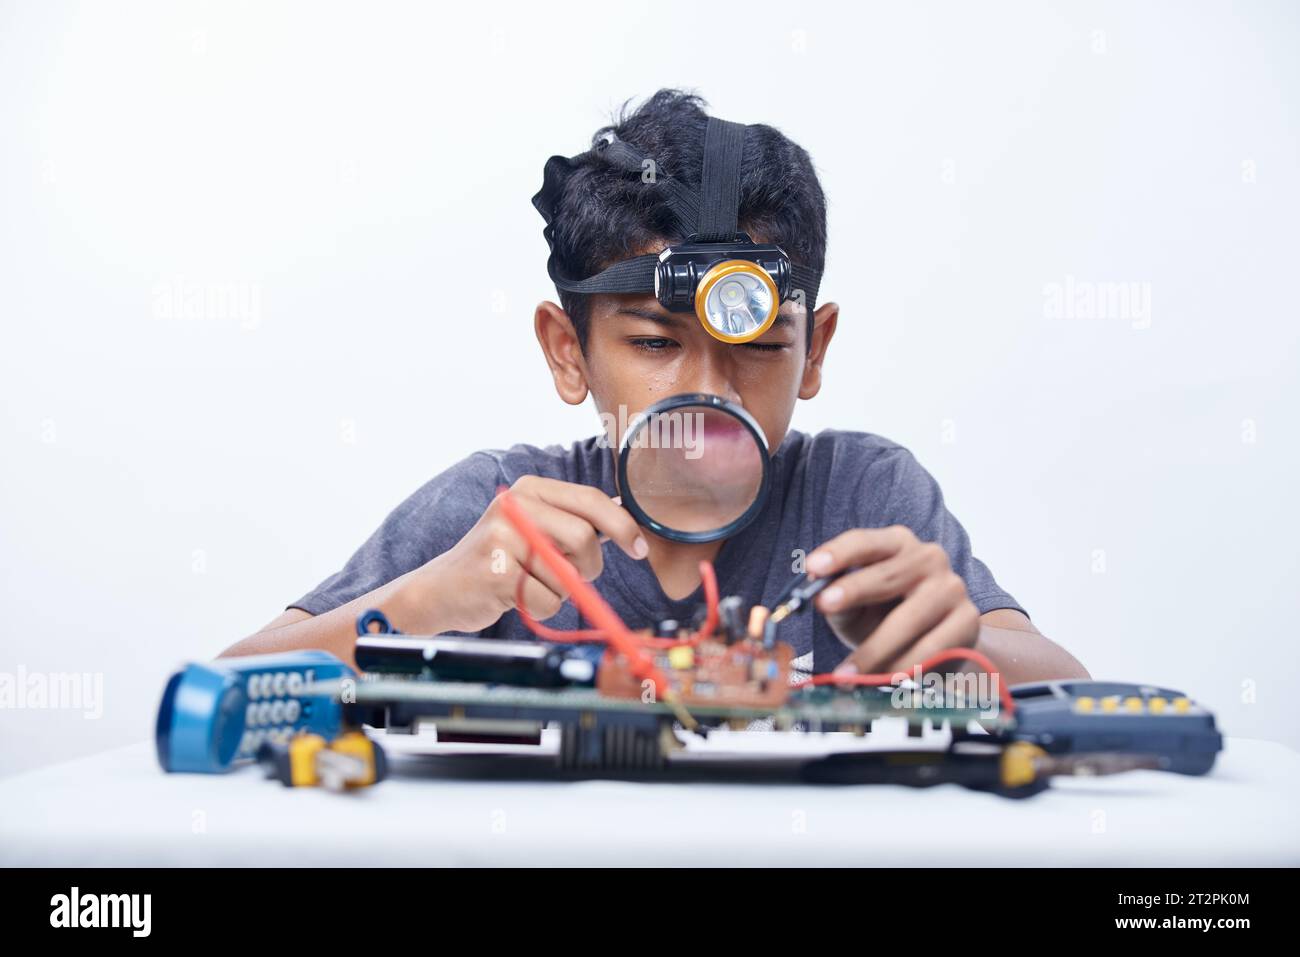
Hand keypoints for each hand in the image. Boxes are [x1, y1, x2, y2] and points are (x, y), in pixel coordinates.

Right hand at [408, 476, 648, 633]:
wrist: (441, 589)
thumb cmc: (499, 562)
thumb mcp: (533, 530)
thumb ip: (574, 523)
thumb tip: (627, 522)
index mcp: (530, 489)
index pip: (591, 500)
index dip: (623, 526)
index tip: (640, 548)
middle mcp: (514, 505)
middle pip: (583, 537)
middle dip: (590, 566)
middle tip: (576, 576)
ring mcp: (501, 538)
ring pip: (566, 575)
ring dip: (559, 591)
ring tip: (530, 584)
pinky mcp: (494, 572)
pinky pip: (547, 600)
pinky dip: (542, 608)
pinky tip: (517, 598)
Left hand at [806, 526, 979, 675]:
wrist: (937, 643)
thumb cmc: (885, 616)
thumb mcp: (854, 606)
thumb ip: (836, 599)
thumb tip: (818, 596)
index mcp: (897, 544)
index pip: (865, 542)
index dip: (838, 553)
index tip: (812, 567)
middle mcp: (928, 558)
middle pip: (888, 575)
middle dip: (853, 590)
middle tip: (824, 606)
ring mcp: (952, 588)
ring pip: (909, 618)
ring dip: (873, 649)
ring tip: (845, 673)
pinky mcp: (967, 620)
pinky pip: (931, 648)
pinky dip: (902, 667)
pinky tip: (881, 679)